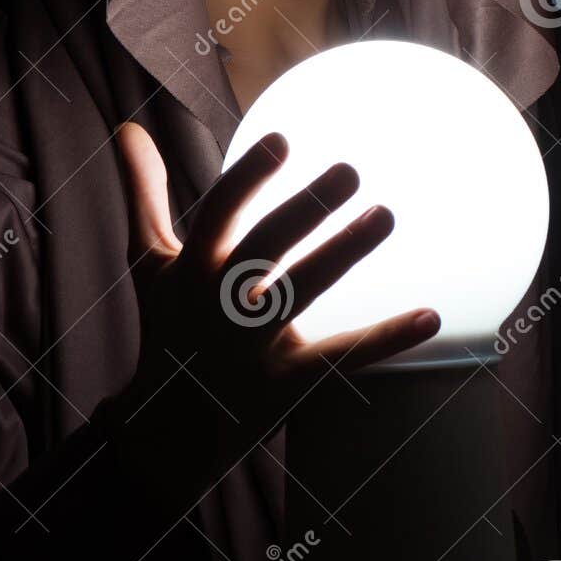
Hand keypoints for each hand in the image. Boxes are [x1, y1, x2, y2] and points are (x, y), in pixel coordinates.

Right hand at [113, 122, 439, 479]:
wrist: (162, 433)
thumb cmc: (168, 328)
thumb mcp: (150, 263)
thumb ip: (144, 194)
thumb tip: (127, 127)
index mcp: (189, 271)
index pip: (218, 216)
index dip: (247, 180)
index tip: (283, 141)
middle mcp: (218, 306)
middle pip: (263, 251)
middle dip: (304, 210)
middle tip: (350, 170)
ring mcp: (251, 348)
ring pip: (301, 295)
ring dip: (344, 253)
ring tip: (387, 215)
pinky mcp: (285, 385)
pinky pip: (340, 358)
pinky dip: (386, 339)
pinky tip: (432, 315)